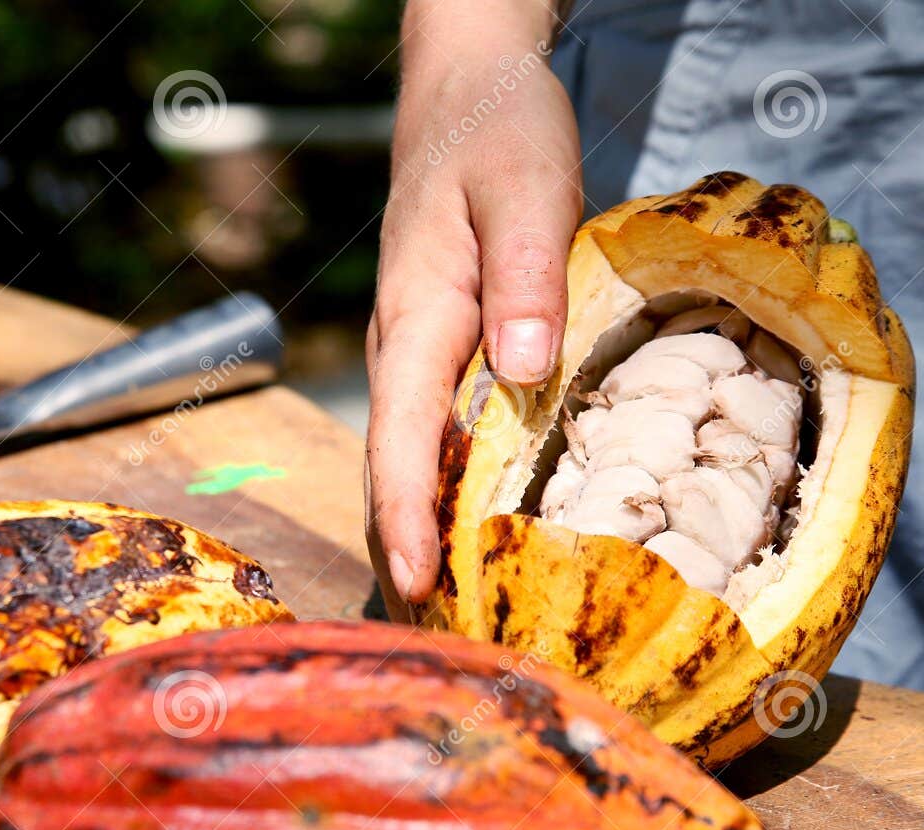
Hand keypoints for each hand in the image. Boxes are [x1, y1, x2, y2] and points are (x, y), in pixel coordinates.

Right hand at [367, 1, 581, 611]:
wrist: (465, 95)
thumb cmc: (497, 134)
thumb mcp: (526, 188)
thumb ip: (529, 277)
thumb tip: (526, 374)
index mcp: (416, 320)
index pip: (399, 437)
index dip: (405, 516)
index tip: (422, 585)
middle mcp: (403, 352)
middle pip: (394, 471)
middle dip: (412, 553)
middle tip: (455, 639)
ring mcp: (418, 358)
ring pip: (412, 463)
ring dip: (429, 534)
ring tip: (470, 614)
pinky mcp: (444, 356)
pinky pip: (436, 441)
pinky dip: (451, 494)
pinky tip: (489, 532)